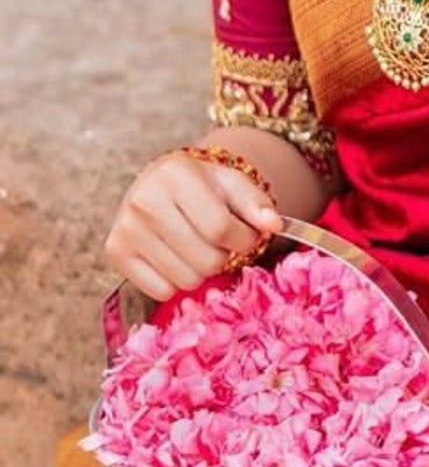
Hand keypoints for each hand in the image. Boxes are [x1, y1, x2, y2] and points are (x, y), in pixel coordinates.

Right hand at [104, 149, 281, 299]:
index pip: (221, 229)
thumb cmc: (201, 184)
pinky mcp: (115, 253)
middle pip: (205, 260)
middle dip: (224, 256)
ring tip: (198, 246)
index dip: (244, 240)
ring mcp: (126, 228)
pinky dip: (176, 281)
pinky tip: (176, 256)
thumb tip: (275, 225)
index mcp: (176, 175)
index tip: (248, 236)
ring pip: (186, 280)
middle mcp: (144, 200)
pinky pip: (162, 290)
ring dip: (202, 270)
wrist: (159, 182)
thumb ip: (256, 203)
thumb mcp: (232, 183)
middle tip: (221, 242)